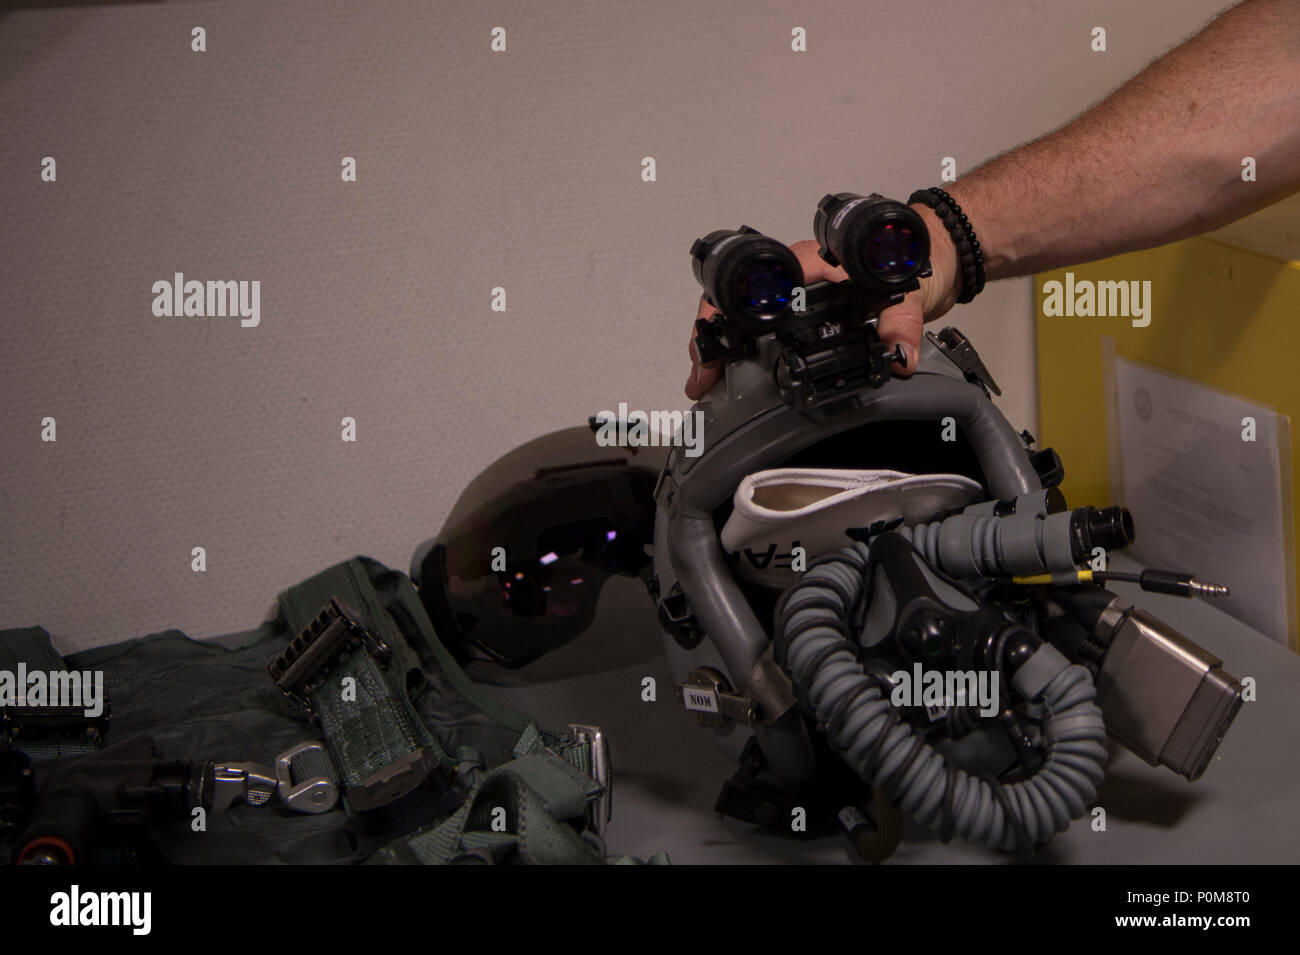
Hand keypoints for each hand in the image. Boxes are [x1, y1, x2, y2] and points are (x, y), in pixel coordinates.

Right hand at [684, 208, 960, 399]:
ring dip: (720, 343)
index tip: (714, 342)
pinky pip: (761, 321)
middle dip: (711, 336)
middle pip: (736, 300)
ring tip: (706, 378)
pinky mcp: (804, 305)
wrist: (932, 253)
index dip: (726, 312)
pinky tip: (732, 369)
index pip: (756, 285)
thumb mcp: (913, 296)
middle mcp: (799, 273)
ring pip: (743, 312)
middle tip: (701, 375)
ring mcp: (797, 289)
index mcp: (813, 262)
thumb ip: (902, 325)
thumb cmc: (914, 258)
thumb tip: (896, 355)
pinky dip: (741, 345)